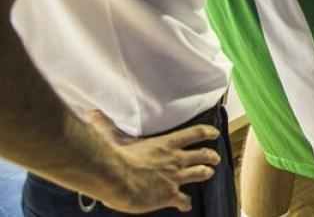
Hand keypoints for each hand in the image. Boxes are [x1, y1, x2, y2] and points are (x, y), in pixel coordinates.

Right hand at [88, 111, 220, 213]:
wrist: (118, 178)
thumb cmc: (116, 156)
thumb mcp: (114, 136)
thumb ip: (106, 125)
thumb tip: (92, 113)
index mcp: (167, 143)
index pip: (194, 133)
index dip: (207, 132)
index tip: (215, 133)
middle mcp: (176, 159)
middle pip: (202, 155)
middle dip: (211, 156)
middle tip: (215, 157)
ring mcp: (175, 177)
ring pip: (200, 173)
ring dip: (206, 173)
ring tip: (209, 173)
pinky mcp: (169, 195)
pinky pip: (183, 199)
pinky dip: (185, 203)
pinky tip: (186, 205)